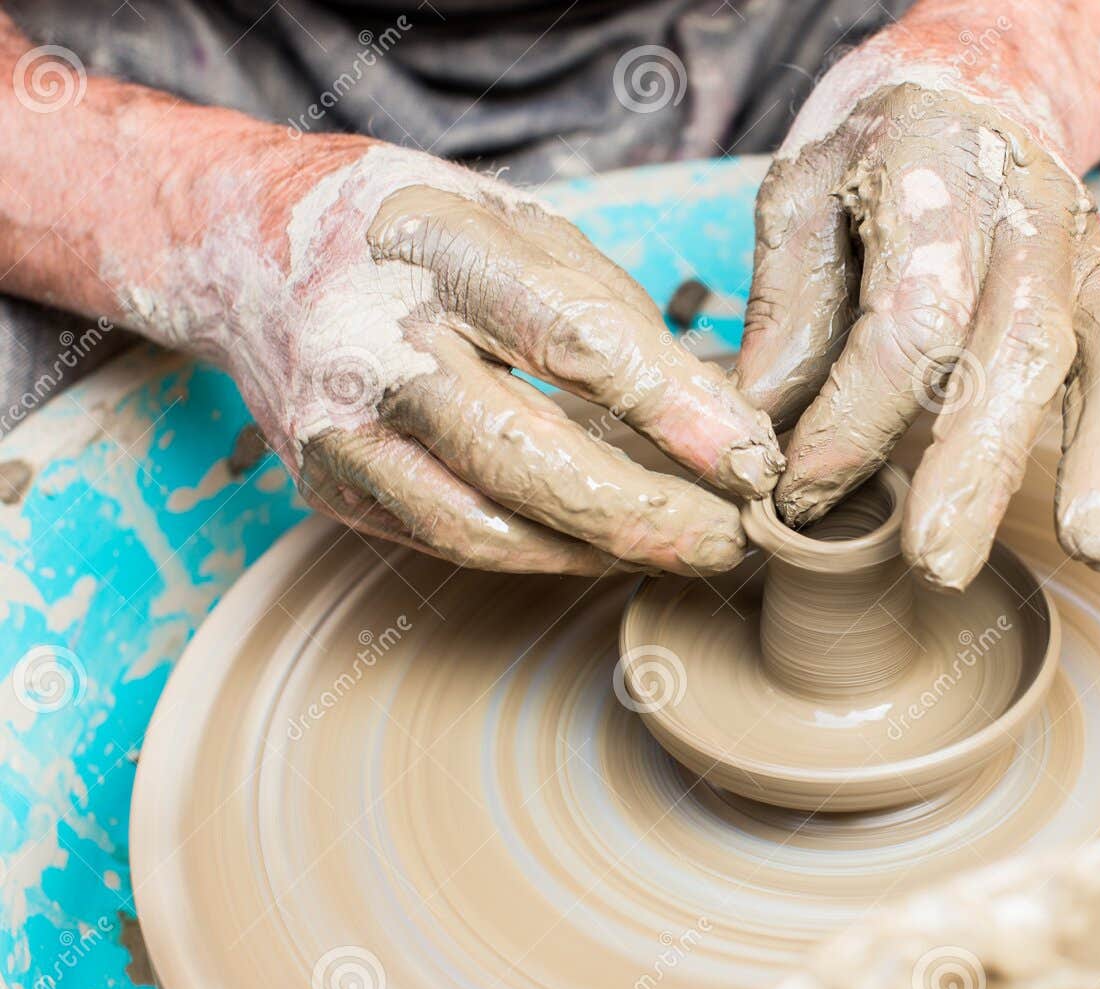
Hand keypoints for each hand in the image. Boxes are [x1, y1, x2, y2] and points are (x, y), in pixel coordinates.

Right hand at [168, 140, 783, 574]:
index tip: (754, 460)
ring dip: (605, 553)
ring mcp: (338, 427)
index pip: (572, 339)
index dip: (674, 410)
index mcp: (436, 250)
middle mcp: (371, 343)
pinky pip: (454, 542)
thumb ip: (612, 315)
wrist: (251, 251)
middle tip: (737, 538)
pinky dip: (546, 554)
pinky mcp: (329, 487)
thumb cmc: (421, 234)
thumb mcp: (521, 230)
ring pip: (488, 526)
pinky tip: (611, 548)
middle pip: (525, 457)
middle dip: (649, 515)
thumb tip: (719, 420)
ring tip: (689, 550)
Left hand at [738, 61, 1099, 590]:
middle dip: (982, 462)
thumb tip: (766, 423)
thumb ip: (789, 305)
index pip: (910, 313)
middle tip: (938, 560)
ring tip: (1097, 551)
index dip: (856, 415)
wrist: (980, 82)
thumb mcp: (803, 193)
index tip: (800, 492)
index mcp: (940, 175)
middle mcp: (1035, 215)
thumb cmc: (879, 154)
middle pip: (1023, 344)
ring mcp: (1095, 260)